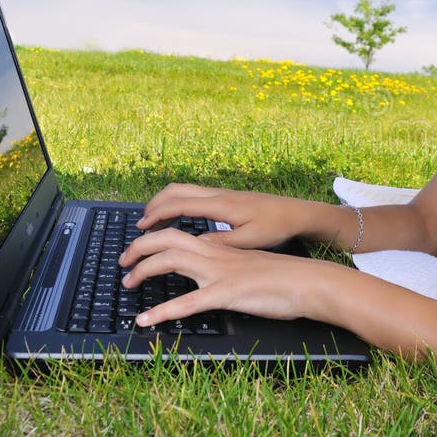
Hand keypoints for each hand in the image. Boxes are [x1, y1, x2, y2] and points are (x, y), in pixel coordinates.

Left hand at [118, 228, 324, 326]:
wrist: (308, 281)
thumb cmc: (284, 277)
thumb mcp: (248, 266)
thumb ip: (226, 266)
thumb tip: (209, 275)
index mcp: (220, 247)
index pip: (178, 234)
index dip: (153, 239)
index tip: (139, 250)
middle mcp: (215, 254)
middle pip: (166, 239)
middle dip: (138, 247)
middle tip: (123, 263)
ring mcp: (219, 272)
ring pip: (170, 260)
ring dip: (143, 271)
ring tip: (127, 285)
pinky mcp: (226, 293)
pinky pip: (187, 303)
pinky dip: (161, 312)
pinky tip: (145, 321)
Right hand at [136, 183, 323, 249]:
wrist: (297, 212)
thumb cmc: (276, 226)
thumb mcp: (249, 241)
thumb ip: (221, 244)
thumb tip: (193, 246)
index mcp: (221, 205)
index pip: (179, 205)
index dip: (157, 215)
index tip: (140, 227)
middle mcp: (218, 194)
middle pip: (176, 191)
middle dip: (154, 205)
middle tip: (139, 225)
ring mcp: (222, 193)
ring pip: (184, 190)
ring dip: (164, 202)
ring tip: (151, 221)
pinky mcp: (226, 197)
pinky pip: (193, 194)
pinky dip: (176, 203)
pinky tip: (176, 218)